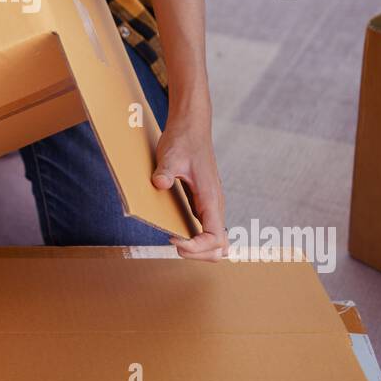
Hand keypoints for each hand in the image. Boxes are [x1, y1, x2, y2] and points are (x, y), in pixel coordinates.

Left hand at [152, 115, 226, 260]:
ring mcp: (211, 205)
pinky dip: (196, 239)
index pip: (215, 238)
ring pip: (216, 242)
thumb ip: (165, 171)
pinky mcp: (204, 203)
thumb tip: (160, 184)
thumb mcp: (170, 155)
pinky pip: (207, 230)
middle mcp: (215, 205)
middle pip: (220, 247)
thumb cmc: (183, 140)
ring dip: (199, 249)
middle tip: (174, 244)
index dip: (196, 247)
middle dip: (198, 254)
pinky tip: (177, 232)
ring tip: (177, 242)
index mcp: (211, 198)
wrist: (191, 126)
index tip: (174, 240)